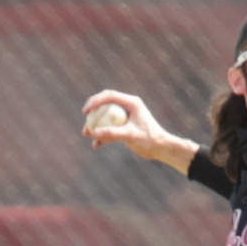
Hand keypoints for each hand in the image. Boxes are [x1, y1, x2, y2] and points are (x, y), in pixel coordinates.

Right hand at [81, 90, 198, 172]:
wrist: (162, 149)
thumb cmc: (150, 140)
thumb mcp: (130, 136)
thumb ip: (112, 133)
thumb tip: (94, 132)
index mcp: (131, 103)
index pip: (109, 96)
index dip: (95, 101)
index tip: (86, 111)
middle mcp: (128, 107)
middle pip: (105, 104)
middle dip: (93, 112)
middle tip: (85, 119)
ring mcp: (126, 117)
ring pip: (106, 117)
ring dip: (96, 125)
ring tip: (86, 134)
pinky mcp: (126, 127)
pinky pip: (111, 128)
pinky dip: (103, 135)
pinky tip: (96, 144)